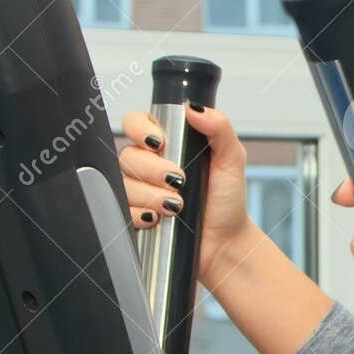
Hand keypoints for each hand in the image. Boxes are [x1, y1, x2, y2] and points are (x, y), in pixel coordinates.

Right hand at [117, 105, 251, 284]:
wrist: (224, 244)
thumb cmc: (228, 203)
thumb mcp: (232, 160)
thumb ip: (219, 128)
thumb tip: (194, 109)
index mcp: (169, 144)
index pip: (136, 123)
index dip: (140, 129)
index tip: (158, 143)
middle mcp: (150, 165)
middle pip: (128, 154)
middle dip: (152, 169)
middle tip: (178, 181)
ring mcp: (140, 191)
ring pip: (124, 183)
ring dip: (150, 196)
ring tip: (176, 207)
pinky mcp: (135, 215)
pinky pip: (121, 210)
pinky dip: (140, 215)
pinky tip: (158, 219)